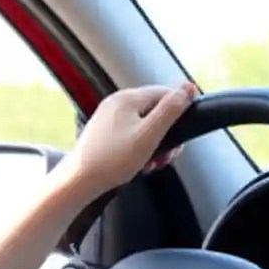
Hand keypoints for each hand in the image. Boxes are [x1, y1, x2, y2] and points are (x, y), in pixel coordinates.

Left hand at [65, 83, 197, 194]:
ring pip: (143, 125)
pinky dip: (139, 149)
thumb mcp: (150, 134)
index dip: (178, 114)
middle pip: (154, 111)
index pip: (165, 94)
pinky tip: (140, 164)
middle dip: (166, 134)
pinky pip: (130, 135)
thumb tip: (188, 87)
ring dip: (154, 144)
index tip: (181, 138)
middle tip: (167, 156)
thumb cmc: (113, 160)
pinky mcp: (103, 133)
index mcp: (127, 98)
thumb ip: (170, 110)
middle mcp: (116, 103)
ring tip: (153, 163)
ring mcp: (108, 118)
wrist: (80, 181)